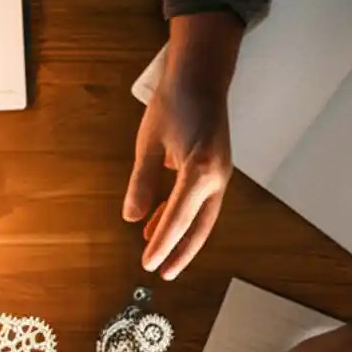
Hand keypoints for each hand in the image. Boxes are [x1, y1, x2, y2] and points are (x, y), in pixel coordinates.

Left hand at [124, 12, 241, 279]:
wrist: (200, 76)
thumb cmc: (174, 103)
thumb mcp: (149, 144)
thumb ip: (142, 183)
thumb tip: (131, 218)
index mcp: (200, 171)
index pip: (178, 219)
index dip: (162, 245)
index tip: (149, 265)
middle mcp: (216, 177)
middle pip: (199, 227)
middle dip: (181, 252)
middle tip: (163, 274)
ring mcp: (220, 174)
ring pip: (202, 217)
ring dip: (181, 236)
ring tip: (159, 254)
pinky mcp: (215, 169)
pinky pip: (200, 201)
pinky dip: (182, 215)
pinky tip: (158, 222)